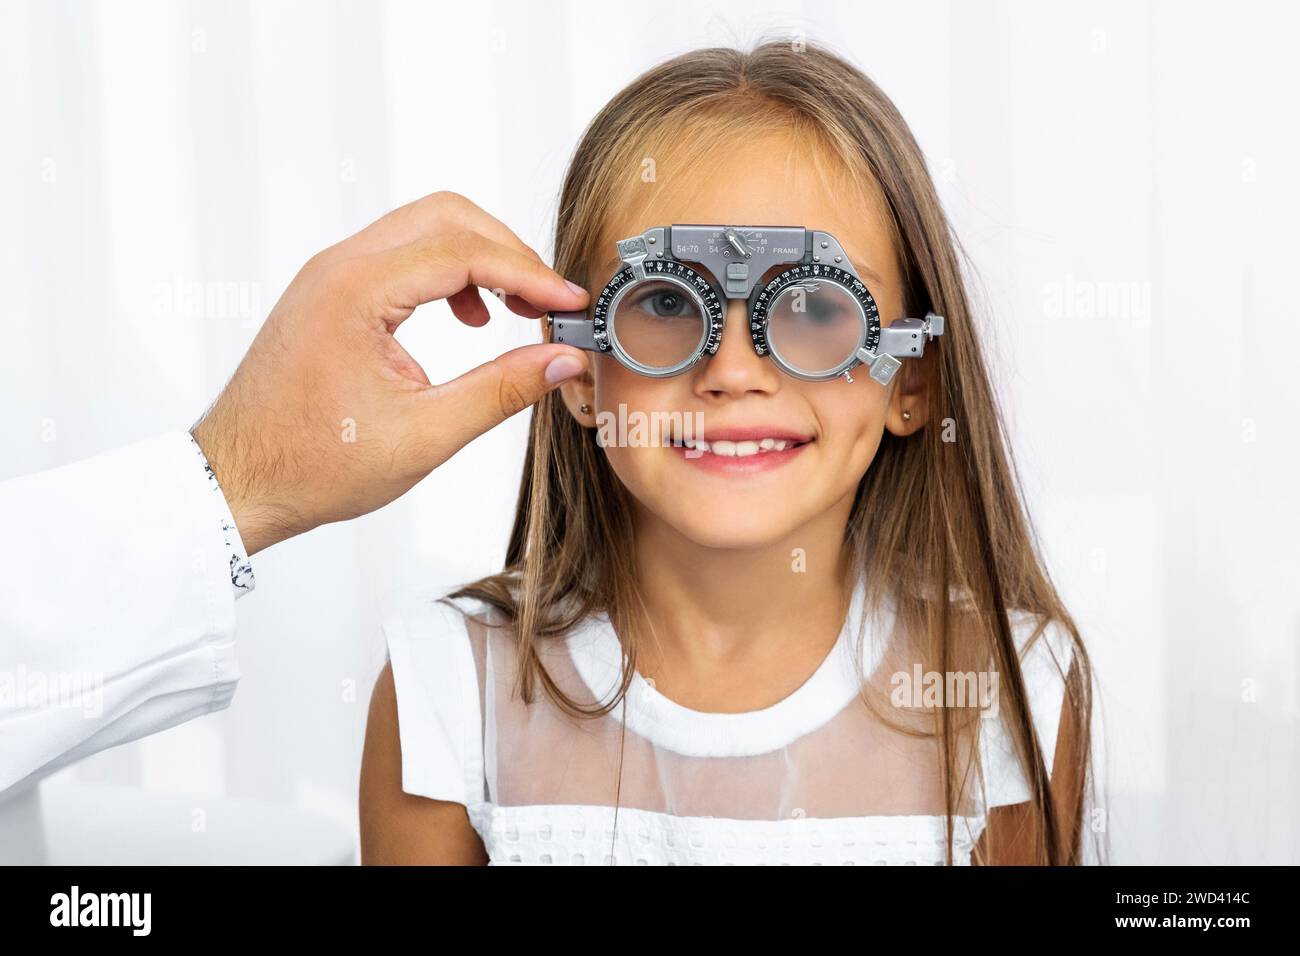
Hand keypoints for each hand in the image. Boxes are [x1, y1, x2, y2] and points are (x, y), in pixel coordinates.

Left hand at [190, 190, 588, 554]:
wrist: (238, 479)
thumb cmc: (311, 464)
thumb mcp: (423, 436)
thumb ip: (500, 391)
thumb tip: (561, 360)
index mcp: (355, 291)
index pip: (463, 252)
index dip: (528, 274)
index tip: (568, 303)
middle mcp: (339, 267)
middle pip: (447, 217)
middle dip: (508, 252)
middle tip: (547, 302)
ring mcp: (332, 275)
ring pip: (425, 229)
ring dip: (480, 259)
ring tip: (517, 311)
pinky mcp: (333, 292)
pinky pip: (402, 256)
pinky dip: (448, 273)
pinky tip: (471, 319)